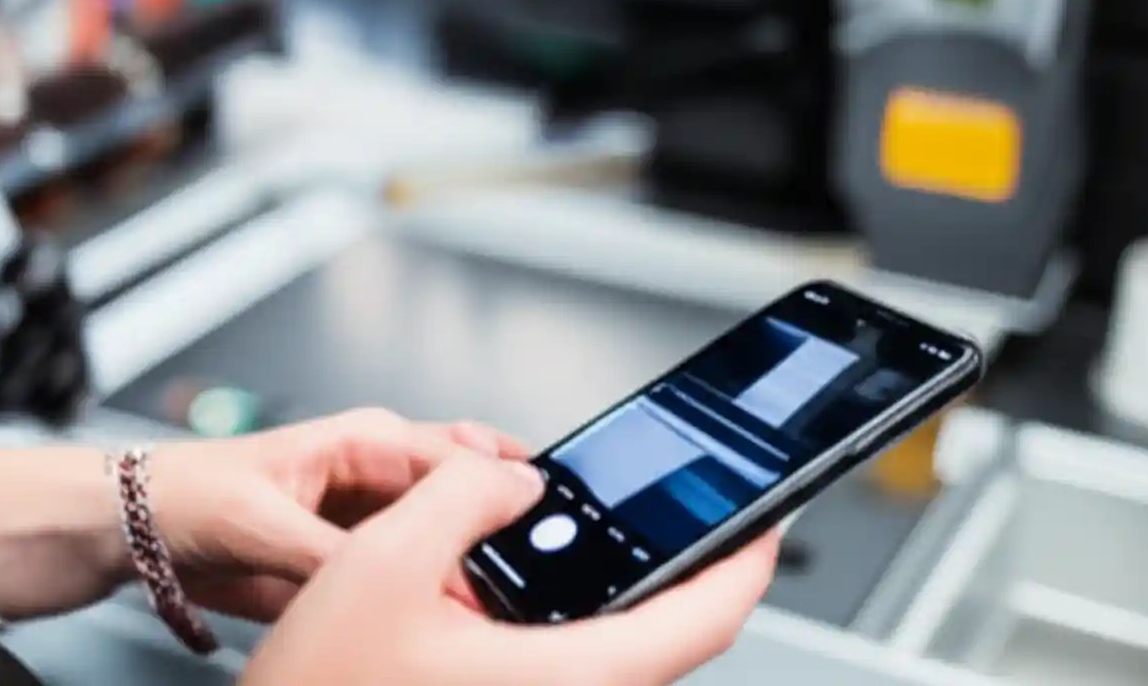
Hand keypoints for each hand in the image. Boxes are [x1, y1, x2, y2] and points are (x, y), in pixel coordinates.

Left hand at [150, 409, 527, 620]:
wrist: (130, 532)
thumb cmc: (185, 494)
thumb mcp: (263, 523)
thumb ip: (332, 553)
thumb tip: (395, 576)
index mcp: (366, 441)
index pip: (460, 461)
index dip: (500, 494)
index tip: (529, 530)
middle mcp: (376, 475)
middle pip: (463, 500)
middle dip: (495, 530)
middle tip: (525, 565)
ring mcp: (367, 522)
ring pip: (440, 544)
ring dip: (462, 571)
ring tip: (486, 600)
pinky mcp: (351, 564)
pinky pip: (405, 582)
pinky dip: (427, 601)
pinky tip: (439, 620)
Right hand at [242, 452, 778, 685]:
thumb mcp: (379, 564)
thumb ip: (461, 497)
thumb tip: (515, 481)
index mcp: (570, 677)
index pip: (707, 617)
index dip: (747, 558)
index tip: (768, 516)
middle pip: (670, 634)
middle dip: (683, 567)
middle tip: (685, 512)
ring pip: (619, 651)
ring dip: (621, 592)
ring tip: (603, 535)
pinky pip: (572, 665)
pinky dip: (572, 620)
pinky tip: (526, 586)